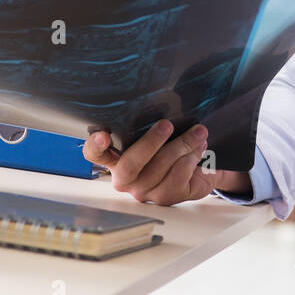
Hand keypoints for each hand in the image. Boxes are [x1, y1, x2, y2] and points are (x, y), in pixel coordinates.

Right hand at [81, 120, 247, 204]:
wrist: (195, 173)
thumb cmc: (169, 148)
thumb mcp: (158, 135)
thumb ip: (151, 122)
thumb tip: (166, 96)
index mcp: (116, 160)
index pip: (95, 155)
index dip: (96, 146)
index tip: (103, 134)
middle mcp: (126, 179)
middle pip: (131, 164)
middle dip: (151, 142)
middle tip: (167, 124)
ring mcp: (145, 191)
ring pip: (161, 168)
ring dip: (183, 146)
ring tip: (198, 133)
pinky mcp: (166, 198)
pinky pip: (178, 177)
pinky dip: (192, 159)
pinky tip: (200, 149)